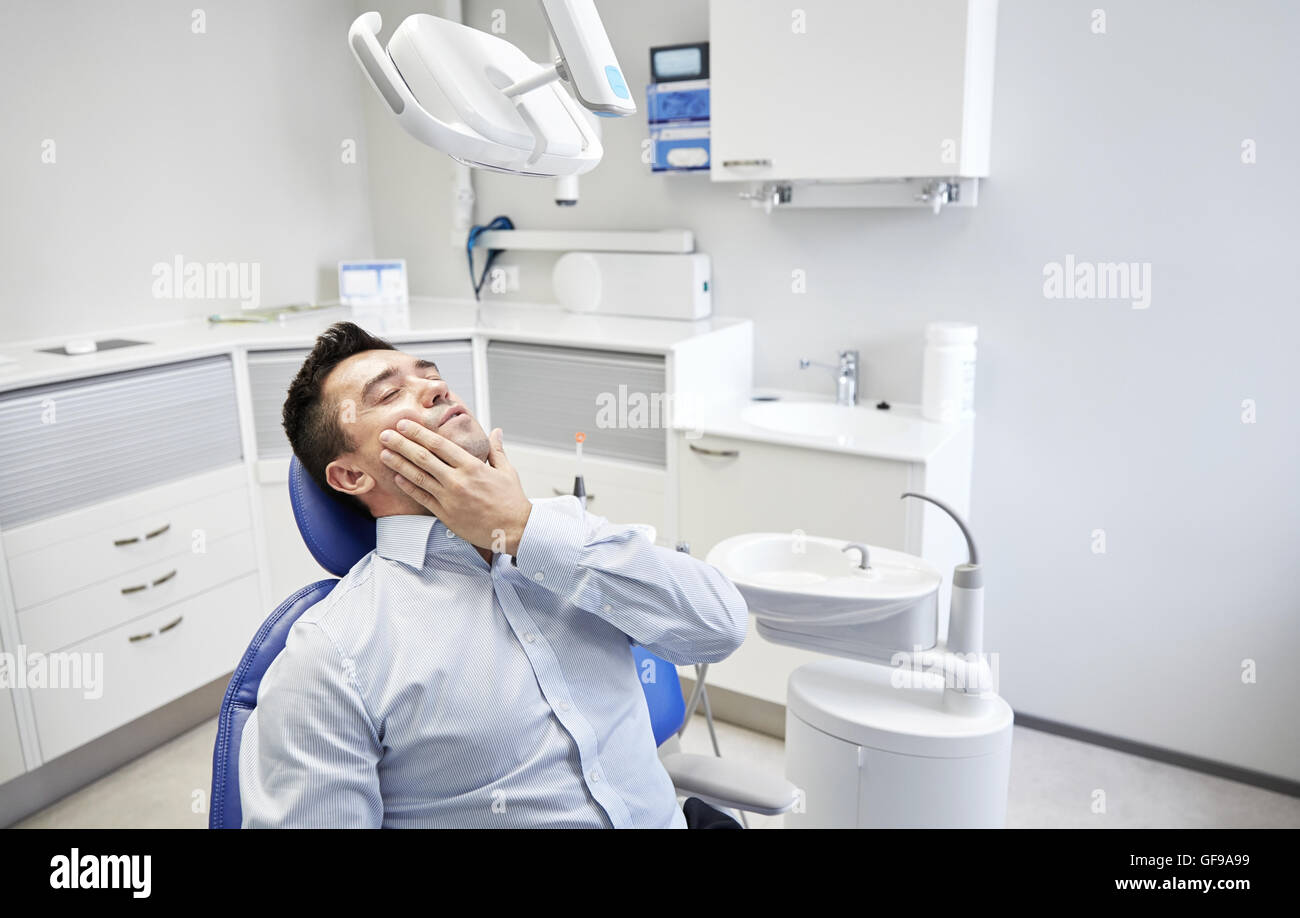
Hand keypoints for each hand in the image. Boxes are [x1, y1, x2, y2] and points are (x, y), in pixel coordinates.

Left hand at [378, 421, 531, 553]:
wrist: (514, 529)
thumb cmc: (511, 500)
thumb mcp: (507, 471)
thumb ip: (496, 449)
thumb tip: (496, 431)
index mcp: (472, 466)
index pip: (439, 444)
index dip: (419, 433)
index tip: (405, 424)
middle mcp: (458, 480)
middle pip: (423, 458)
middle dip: (402, 444)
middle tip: (385, 434)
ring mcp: (449, 498)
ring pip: (418, 477)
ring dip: (399, 464)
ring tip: (384, 453)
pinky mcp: (445, 514)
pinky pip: (422, 498)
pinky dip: (409, 487)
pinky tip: (397, 477)